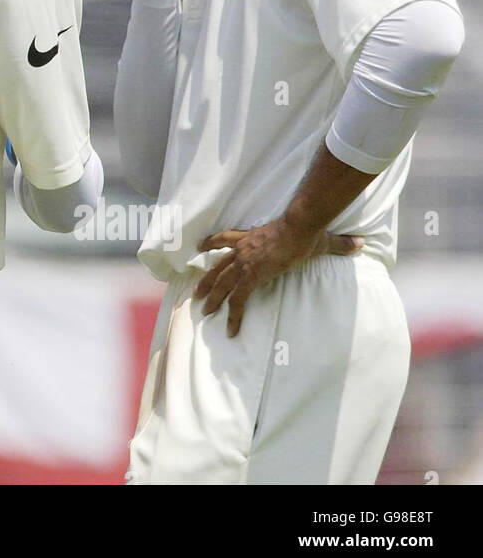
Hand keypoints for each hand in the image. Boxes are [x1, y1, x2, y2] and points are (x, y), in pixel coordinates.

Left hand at [194, 220, 363, 336]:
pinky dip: (234, 315)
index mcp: (252, 237)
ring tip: (204, 311)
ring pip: (221, 282)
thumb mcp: (321, 238)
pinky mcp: (251, 275)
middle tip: (198, 293)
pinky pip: (238, 299)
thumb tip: (359, 243)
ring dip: (212, 297)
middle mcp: (243, 249)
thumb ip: (338, 243)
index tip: (201, 246)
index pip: (226, 238)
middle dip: (207, 280)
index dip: (212, 242)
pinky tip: (229, 329)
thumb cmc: (308, 230)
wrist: (301, 227)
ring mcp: (245, 262)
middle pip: (218, 265)